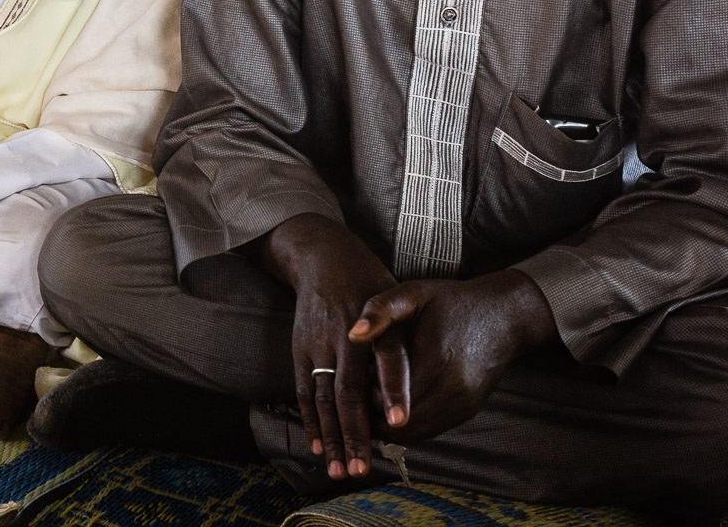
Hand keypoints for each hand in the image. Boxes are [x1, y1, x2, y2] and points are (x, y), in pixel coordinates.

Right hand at [259, 213, 400, 480]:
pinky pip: (304, 392)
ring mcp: (319, 345)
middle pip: (349, 393)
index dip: (394, 392)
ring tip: (339, 470)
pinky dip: (310, 421)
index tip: (402, 422)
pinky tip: (317, 447)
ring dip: (331, 437)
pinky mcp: (301, 350)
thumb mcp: (398, 297)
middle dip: (356, 433)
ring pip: (323, 399)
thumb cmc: (370, 283)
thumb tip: (427, 380)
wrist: (324, 257)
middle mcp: (346, 338)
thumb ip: (408, 338)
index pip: (387, 362)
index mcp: (378, 326)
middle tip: (362, 468)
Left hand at [347, 270, 554, 442]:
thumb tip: (353, 334)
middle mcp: (453, 390)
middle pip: (397, 424)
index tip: (350, 384)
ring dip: (387, 424)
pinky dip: (407, 424)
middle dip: (371, 416)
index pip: (386, 401)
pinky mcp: (468, 411)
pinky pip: (430, 430)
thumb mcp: (412, 293)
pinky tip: (391, 403)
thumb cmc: (451, 301)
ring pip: (413, 434)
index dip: (362, 398)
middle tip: (353, 396)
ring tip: (369, 401)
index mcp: (435, 361)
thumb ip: (380, 310)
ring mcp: (463, 405)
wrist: (504, 316)